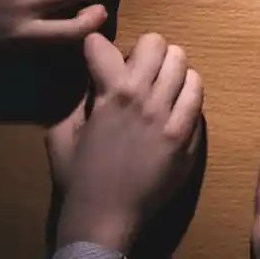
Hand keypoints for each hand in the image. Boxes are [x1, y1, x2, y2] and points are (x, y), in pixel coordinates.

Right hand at [48, 32, 204, 253]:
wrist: (107, 216)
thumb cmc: (80, 177)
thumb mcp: (62, 132)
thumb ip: (78, 99)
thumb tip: (92, 77)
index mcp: (110, 94)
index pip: (102, 44)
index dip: (95, 46)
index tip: (97, 55)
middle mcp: (143, 98)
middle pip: (156, 44)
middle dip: (143, 51)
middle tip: (138, 68)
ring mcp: (170, 116)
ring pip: (182, 63)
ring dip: (169, 68)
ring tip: (161, 83)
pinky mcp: (188, 135)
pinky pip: (197, 94)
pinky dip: (187, 90)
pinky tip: (177, 101)